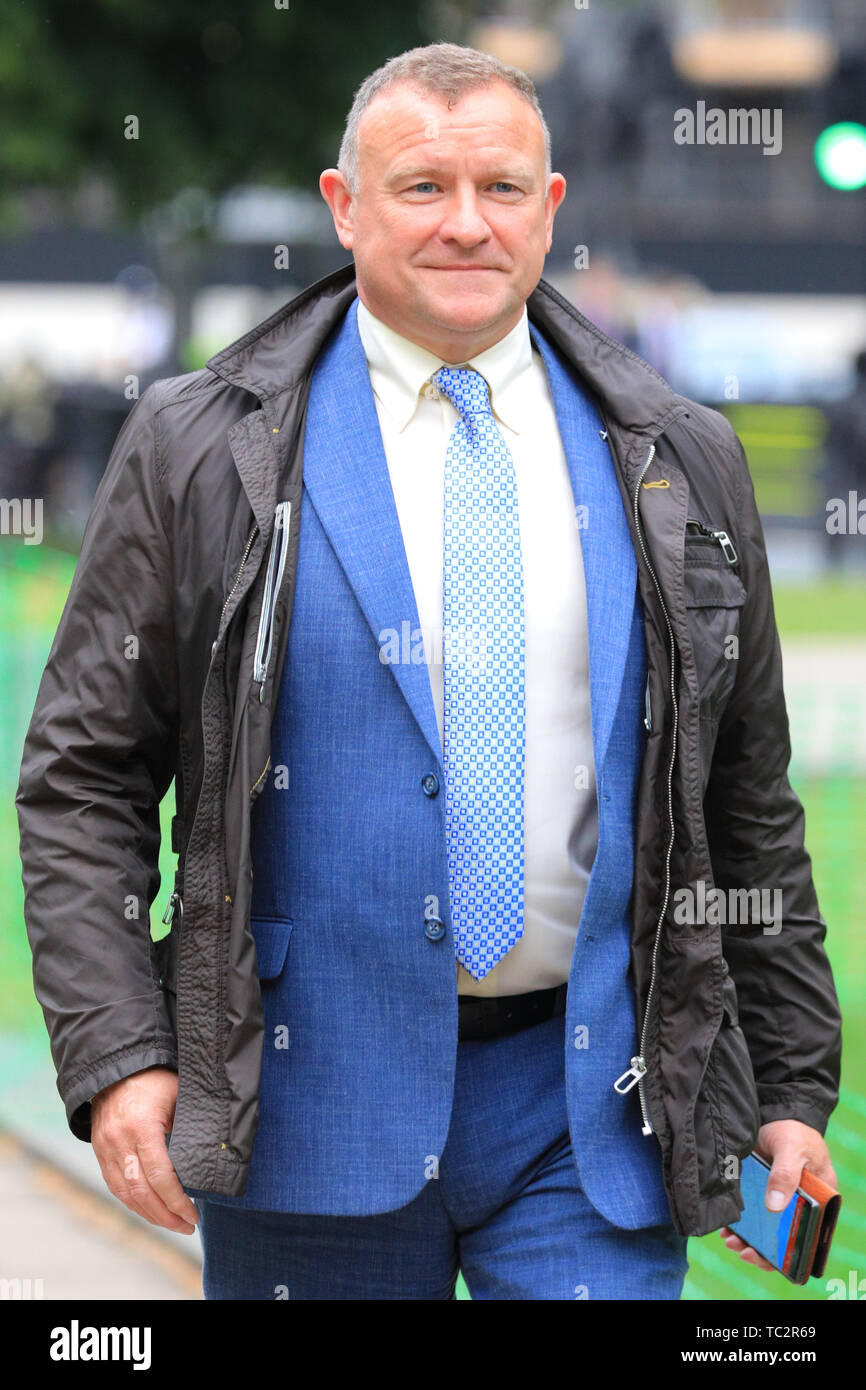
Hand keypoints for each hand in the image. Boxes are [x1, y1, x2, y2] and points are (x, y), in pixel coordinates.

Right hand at [91, 1065, 198, 1234]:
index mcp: (141, 1126)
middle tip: (187, 1226)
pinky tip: (151, 1211)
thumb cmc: (154, 1078)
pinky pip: (115, 1186)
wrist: (115, 1067)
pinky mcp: (100, 1152)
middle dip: (165, 1215)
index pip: (159, 1174)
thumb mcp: (178, 1093)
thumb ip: (191, 1123)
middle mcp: (119, 1141)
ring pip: (126, 1194)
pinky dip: (133, 1203)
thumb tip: (216, 1150)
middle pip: (141, 1191)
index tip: (194, 1214)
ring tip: (173, 1224)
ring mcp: (105, 1148)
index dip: (177, 1200)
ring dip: (150, 1215)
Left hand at [719, 1119, 835, 1271]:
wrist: (773, 1112)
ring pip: (763, 1230)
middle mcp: (798, 1206)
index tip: (768, 1257)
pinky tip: (725, 1225)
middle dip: (761, 1250)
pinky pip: (748, 1214)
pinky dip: (737, 1222)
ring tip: (729, 1239)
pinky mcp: (757, 1192)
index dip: (790, 1254)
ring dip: (746, 1239)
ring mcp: (776, 1200)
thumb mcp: (792, 1148)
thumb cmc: (793, 1130)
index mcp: (818, 1201)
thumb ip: (785, 1175)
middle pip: (783, 1239)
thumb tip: (775, 1206)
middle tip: (741, 1249)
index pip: (808, 1236)